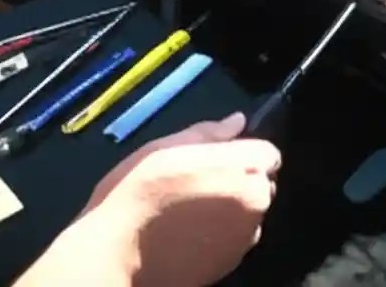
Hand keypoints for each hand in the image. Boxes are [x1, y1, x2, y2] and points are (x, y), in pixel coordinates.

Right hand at [79, 112, 280, 286]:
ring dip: (231, 210)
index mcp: (245, 167)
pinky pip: (234, 240)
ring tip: (189, 212)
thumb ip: (209, 133)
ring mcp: (246, 237)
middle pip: (260, 184)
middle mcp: (256, 203)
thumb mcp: (165, 148)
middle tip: (199, 184)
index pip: (267, 153)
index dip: (243, 153)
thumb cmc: (138, 194)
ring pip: (248, 214)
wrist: (117, 253)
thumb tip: (236, 122)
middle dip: (240, 181)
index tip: (218, 159)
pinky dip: (220, 236)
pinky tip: (188, 234)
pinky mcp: (232, 263)